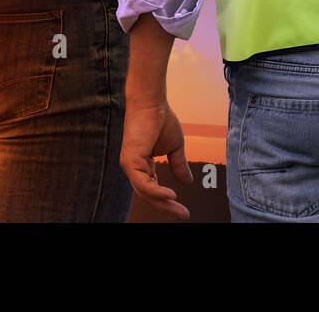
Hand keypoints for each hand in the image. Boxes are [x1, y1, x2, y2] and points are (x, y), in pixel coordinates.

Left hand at [120, 99, 192, 219]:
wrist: (152, 102)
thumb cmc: (160, 119)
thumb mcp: (175, 147)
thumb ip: (178, 165)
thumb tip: (188, 182)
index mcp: (143, 165)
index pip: (154, 189)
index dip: (168, 201)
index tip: (183, 210)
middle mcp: (134, 168)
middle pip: (149, 195)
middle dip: (166, 208)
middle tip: (182, 216)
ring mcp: (130, 165)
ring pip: (145, 192)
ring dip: (163, 203)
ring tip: (178, 209)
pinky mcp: (130, 160)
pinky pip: (143, 183)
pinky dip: (157, 191)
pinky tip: (171, 195)